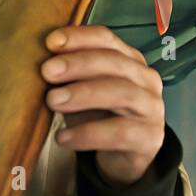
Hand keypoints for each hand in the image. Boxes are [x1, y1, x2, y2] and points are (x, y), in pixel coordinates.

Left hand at [41, 24, 165, 185]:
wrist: (122, 158)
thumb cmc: (99, 116)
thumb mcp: (82, 92)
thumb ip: (69, 77)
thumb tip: (44, 66)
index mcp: (130, 60)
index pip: (107, 39)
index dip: (80, 37)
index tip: (51, 41)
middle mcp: (146, 79)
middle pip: (115, 62)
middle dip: (78, 64)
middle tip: (48, 71)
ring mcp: (151, 108)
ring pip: (121, 93)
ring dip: (83, 94)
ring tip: (53, 101)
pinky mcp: (149, 137)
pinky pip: (119, 132)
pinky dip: (88, 133)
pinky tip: (63, 137)